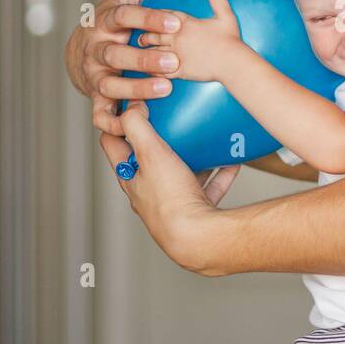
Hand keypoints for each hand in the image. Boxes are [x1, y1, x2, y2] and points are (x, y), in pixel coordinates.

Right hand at [65, 0, 185, 133]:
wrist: (81, 48)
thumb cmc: (115, 17)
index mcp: (105, 19)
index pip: (125, 16)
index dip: (149, 19)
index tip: (176, 22)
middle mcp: (97, 48)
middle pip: (116, 54)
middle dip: (144, 59)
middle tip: (174, 61)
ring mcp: (94, 74)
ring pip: (109, 85)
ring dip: (135, 89)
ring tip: (165, 88)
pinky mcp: (95, 97)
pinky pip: (101, 114)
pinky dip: (115, 122)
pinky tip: (137, 121)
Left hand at [99, 101, 240, 273]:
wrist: (199, 239)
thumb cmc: (171, 200)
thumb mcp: (150, 153)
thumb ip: (138, 126)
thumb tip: (132, 105)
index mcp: (130, 178)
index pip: (112, 144)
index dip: (115, 123)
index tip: (127, 104)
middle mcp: (148, 193)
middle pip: (147, 160)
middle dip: (157, 139)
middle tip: (170, 117)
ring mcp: (173, 204)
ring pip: (179, 174)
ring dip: (190, 156)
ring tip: (202, 137)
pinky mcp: (197, 212)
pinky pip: (210, 187)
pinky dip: (220, 173)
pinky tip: (232, 160)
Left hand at [132, 0, 243, 82]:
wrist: (232, 62)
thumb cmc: (230, 40)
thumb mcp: (226, 15)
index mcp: (185, 22)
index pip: (162, 15)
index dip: (154, 16)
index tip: (149, 18)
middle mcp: (176, 36)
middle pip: (152, 33)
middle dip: (146, 35)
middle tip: (142, 37)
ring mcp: (176, 53)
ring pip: (152, 51)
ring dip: (146, 51)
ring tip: (141, 53)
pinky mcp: (178, 69)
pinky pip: (158, 70)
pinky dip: (151, 70)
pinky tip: (149, 71)